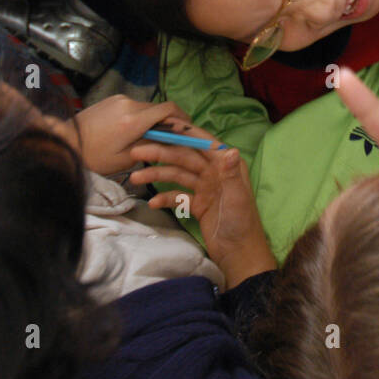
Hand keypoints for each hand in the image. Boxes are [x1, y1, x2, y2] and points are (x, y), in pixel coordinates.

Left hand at [61, 96, 194, 175]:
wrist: (64, 142)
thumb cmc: (94, 157)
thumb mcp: (126, 159)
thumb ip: (151, 147)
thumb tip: (171, 141)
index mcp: (134, 120)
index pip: (169, 110)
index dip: (183, 118)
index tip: (188, 129)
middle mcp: (129, 104)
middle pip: (159, 108)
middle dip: (168, 122)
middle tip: (169, 139)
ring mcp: (119, 99)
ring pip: (147, 108)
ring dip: (152, 120)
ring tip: (146, 138)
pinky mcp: (112, 99)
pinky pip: (134, 106)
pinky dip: (139, 117)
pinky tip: (130, 131)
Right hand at [130, 136, 275, 285]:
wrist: (238, 254)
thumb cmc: (241, 224)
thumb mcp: (237, 198)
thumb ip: (231, 174)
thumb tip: (230, 149)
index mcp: (227, 165)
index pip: (202, 142)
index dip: (183, 132)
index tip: (160, 124)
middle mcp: (215, 172)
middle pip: (184, 157)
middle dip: (161, 153)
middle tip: (136, 151)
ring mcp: (205, 187)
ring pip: (177, 175)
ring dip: (157, 175)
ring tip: (136, 177)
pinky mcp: (198, 204)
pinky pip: (177, 195)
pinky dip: (165, 197)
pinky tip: (152, 202)